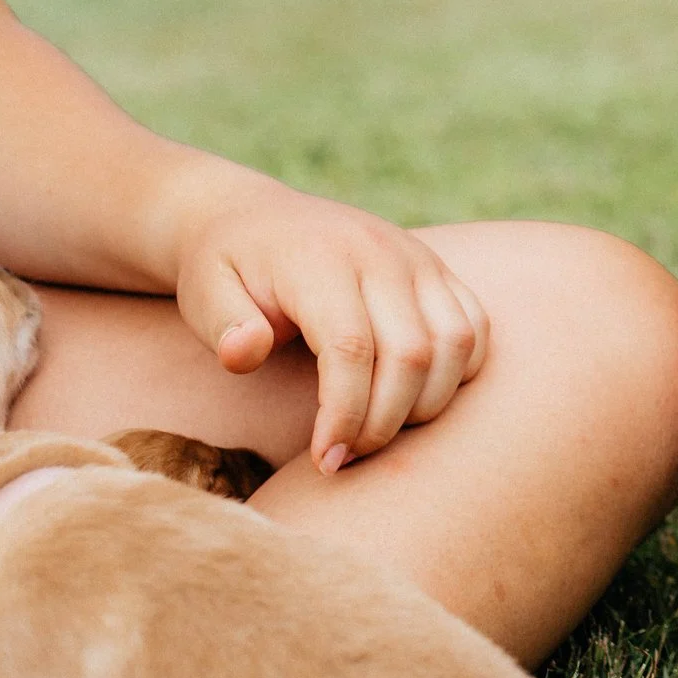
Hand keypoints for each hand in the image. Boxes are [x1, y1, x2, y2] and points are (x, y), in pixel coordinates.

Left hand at [171, 177, 489, 471]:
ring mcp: (418, 259)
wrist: (254, 217)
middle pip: (411, 353)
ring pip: (456, 344)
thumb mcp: (202, 292)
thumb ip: (224, 326)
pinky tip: (414, 399)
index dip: (344, 414)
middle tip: (346, 457)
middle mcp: (381, 253)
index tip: (324, 460)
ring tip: (379, 430)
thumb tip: (247, 353)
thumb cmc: (226, 268)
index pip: (351, 348)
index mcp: (321, 260)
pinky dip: (458, 373)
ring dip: (426, 404)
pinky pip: (475, 328)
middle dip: (384, 422)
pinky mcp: (438, 270)